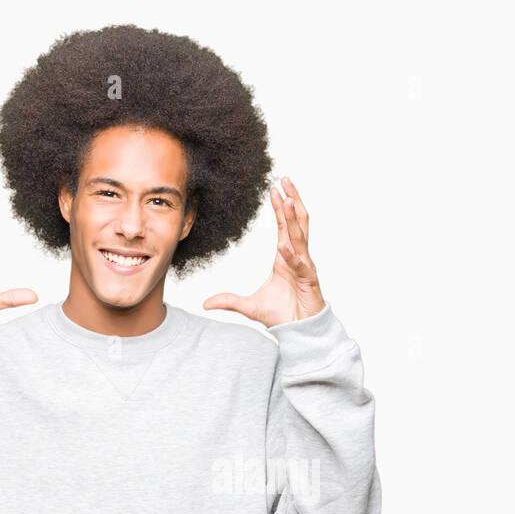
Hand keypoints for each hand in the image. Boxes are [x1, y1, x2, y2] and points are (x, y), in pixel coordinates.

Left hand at [203, 176, 325, 328]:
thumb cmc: (281, 315)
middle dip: (292, 200)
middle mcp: (298, 258)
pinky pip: (300, 265)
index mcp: (285, 257)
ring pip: (300, 238)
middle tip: (285, 180)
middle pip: (297, 222)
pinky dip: (291, 255)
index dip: (280, 207)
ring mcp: (305, 268)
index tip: (274, 189)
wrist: (298, 333)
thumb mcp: (249, 306)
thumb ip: (228, 301)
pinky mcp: (309, 282)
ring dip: (293, 219)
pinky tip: (282, 245)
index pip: (284, 226)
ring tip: (287, 200)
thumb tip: (205, 303)